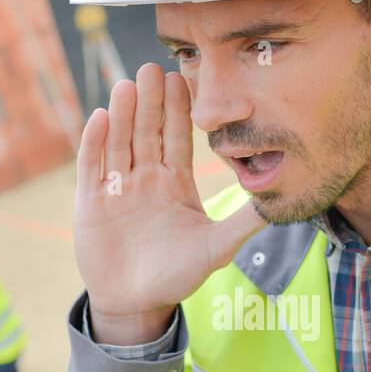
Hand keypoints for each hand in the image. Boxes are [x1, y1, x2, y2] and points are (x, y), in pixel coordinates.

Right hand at [74, 64, 266, 341]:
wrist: (137, 303)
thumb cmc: (176, 276)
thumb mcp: (216, 248)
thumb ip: (243, 223)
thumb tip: (279, 202)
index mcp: (175, 183)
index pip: (178, 139)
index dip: (179, 110)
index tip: (182, 79)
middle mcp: (146, 179)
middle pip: (147, 132)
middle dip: (150, 102)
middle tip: (152, 68)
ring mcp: (117, 188)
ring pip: (120, 143)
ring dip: (124, 114)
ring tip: (128, 84)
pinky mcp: (91, 203)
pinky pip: (92, 167)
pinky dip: (95, 143)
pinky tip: (100, 117)